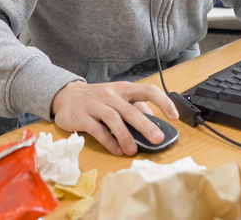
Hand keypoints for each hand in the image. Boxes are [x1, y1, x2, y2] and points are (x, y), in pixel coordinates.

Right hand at [50, 80, 178, 155]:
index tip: (174, 116)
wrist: (66, 96)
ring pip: (114, 120)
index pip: (148, 91)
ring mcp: (96, 105)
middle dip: (146, 125)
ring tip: (133, 150)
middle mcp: (111, 95)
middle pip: (131, 109)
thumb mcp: (118, 97)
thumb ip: (135, 107)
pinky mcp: (82, 117)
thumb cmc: (98, 98)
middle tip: (157, 139)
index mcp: (124, 89)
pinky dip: (109, 142)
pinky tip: (117, 150)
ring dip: (125, 136)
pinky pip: (98, 130)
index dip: (163, 102)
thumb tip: (154, 121)